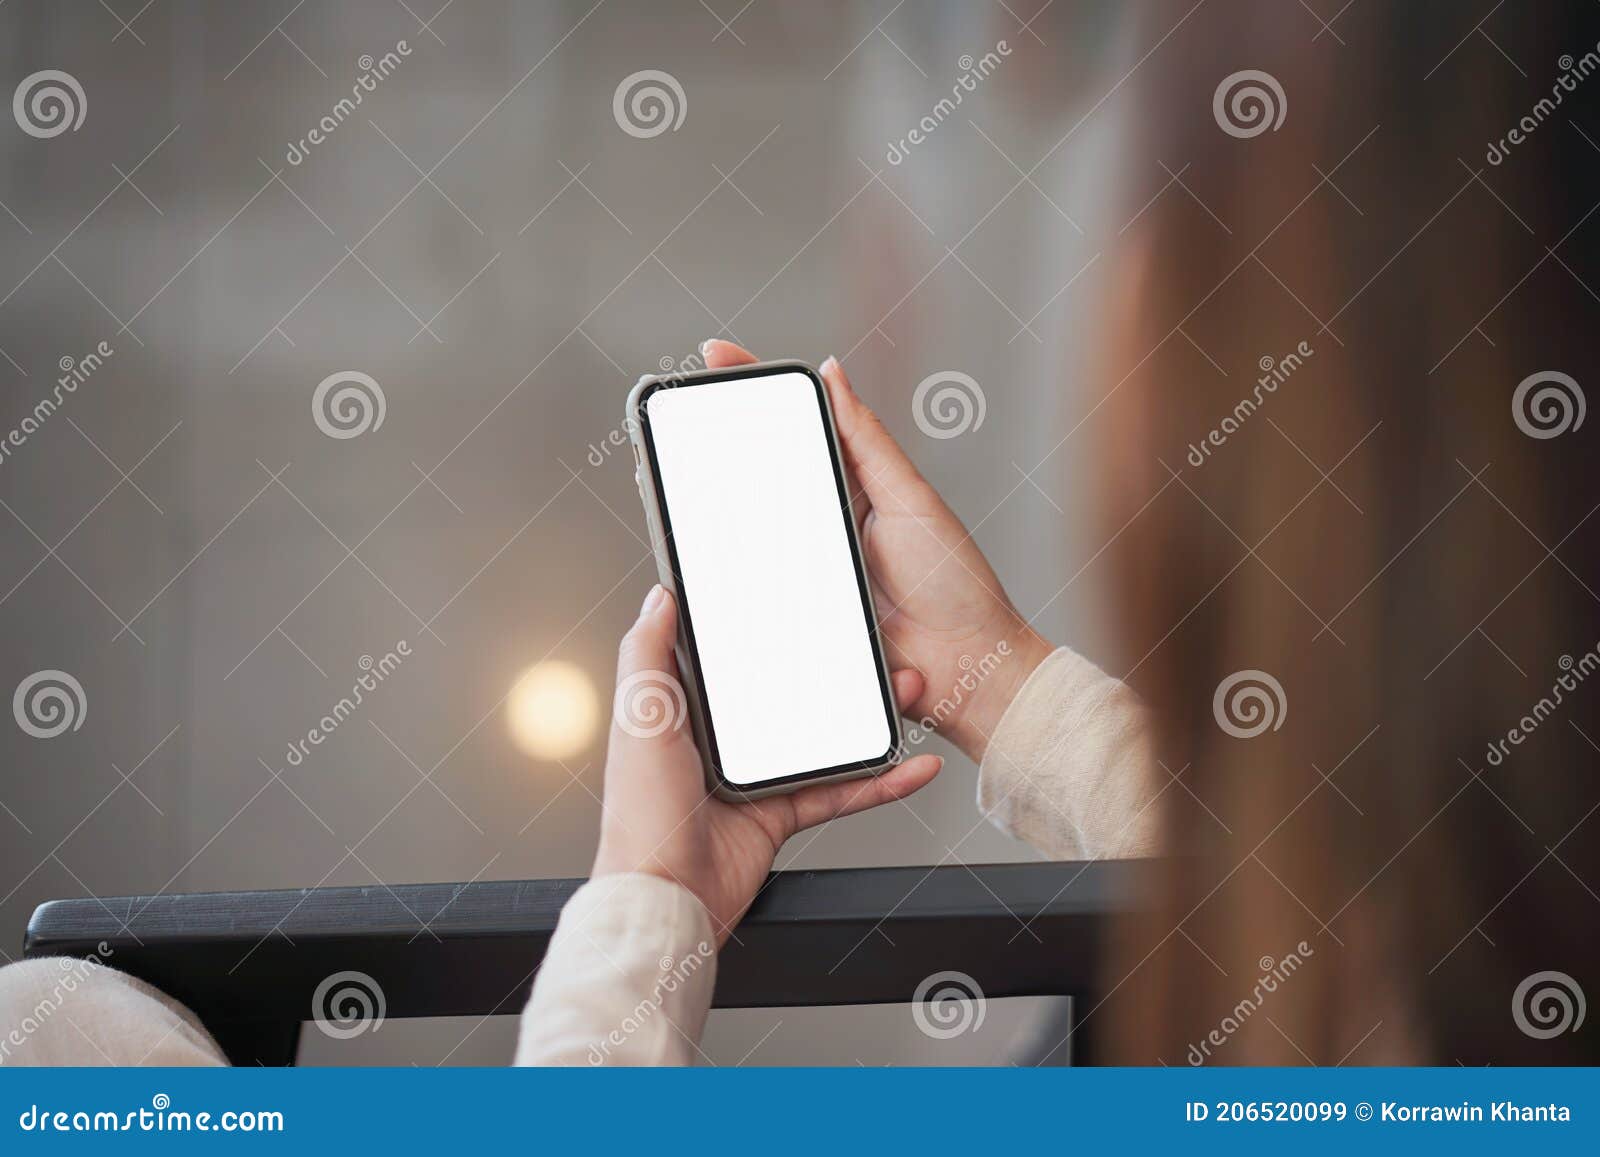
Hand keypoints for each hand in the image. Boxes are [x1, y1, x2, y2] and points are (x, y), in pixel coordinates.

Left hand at [591, 584, 942, 944]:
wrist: (666, 899)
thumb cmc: (641, 816)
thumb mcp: (639, 719)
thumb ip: (646, 656)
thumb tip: (659, 598)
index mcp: (683, 711)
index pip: (728, 658)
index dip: (762, 630)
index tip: (799, 604)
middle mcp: (720, 742)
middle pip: (787, 693)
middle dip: (833, 670)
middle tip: (873, 646)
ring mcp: (754, 779)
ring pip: (823, 738)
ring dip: (868, 720)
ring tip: (906, 693)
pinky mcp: (780, 815)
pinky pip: (838, 792)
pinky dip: (879, 783)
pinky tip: (910, 767)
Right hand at [701, 340, 1052, 762]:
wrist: (969, 668)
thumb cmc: (955, 582)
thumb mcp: (909, 499)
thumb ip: (867, 440)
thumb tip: (833, 371)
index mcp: (851, 487)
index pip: (794, 428)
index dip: (753, 391)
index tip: (713, 357)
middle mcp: (823, 526)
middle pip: (755, 480)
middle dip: (709, 449)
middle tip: (674, 415)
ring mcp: (807, 572)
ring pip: (744, 537)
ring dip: (708, 514)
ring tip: (670, 478)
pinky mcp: (797, 619)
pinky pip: (751, 596)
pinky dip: (725, 580)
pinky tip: (698, 562)